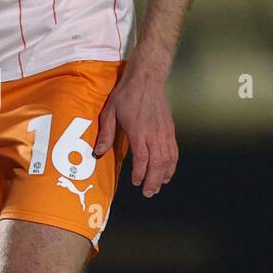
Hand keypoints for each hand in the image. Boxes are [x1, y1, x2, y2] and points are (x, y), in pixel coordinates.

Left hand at [94, 65, 177, 196]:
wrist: (147, 79)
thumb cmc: (127, 94)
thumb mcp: (110, 111)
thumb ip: (106, 133)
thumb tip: (98, 152)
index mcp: (139, 130)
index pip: (142, 158)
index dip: (140, 174)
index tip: (136, 183)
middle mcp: (154, 133)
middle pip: (158, 163)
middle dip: (153, 181)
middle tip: (148, 193)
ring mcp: (165, 132)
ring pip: (169, 159)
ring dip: (164, 175)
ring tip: (157, 187)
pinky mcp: (170, 130)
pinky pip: (174, 151)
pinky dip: (172, 165)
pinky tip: (167, 173)